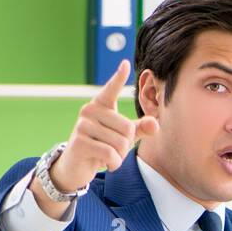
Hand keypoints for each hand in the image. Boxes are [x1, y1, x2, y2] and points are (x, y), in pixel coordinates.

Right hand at [49, 59, 158, 192]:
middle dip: (126, 146)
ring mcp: (82, 125)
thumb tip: (155, 124)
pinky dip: (113, 164)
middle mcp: (89, 110)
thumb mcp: (122, 137)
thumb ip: (139, 129)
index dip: (119, 78)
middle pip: (127, 128)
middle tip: (113, 149)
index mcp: (101, 105)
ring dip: (119, 157)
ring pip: (119, 143)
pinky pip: (109, 154)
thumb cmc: (101, 147)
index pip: (111, 89)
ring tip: (108, 157)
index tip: (126, 64)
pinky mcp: (79, 142)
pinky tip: (106, 164)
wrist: (76, 166)